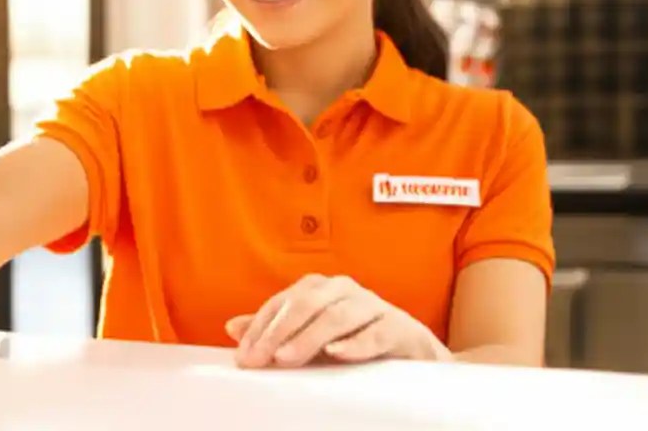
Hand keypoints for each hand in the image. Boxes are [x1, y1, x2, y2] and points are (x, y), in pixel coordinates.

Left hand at [224, 274, 450, 368]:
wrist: (415, 354)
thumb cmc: (356, 340)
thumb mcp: (311, 338)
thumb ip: (275, 332)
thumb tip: (232, 328)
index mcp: (320, 289)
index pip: (283, 303)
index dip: (261, 328)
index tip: (244, 357)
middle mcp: (345, 290)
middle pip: (307, 304)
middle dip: (279, 331)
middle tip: (261, 359)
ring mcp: (374, 306)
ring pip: (338, 316)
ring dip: (310, 337)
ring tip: (287, 357)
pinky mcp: (400, 327)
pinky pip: (377, 331)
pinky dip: (356, 342)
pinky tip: (337, 353)